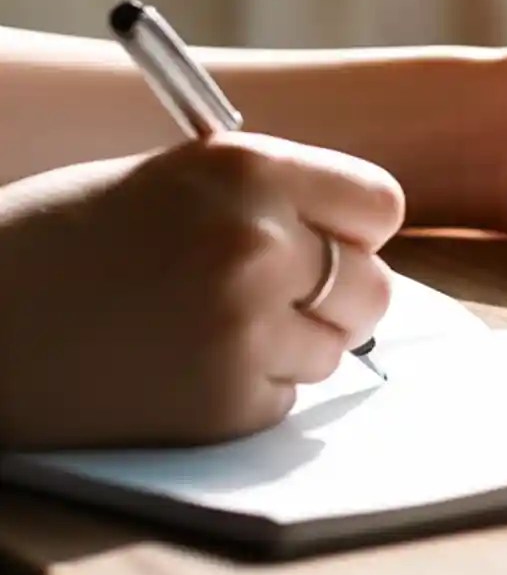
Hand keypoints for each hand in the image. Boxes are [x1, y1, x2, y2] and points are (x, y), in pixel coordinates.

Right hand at [0, 133, 403, 449]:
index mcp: (246, 170)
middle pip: (376, 287)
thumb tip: (350, 237)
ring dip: (289, 346)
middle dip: (336, 297)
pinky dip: (247, 391)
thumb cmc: (58, 243)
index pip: (379, 204)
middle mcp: (257, 245)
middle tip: (277, 297)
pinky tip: (177, 368)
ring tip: (201, 328)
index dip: (355, 228)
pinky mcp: (226, 405)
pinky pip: (286, 399)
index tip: (332, 240)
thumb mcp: (164, 183)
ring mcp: (246, 330)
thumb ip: (264, 200)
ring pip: (335, 349)